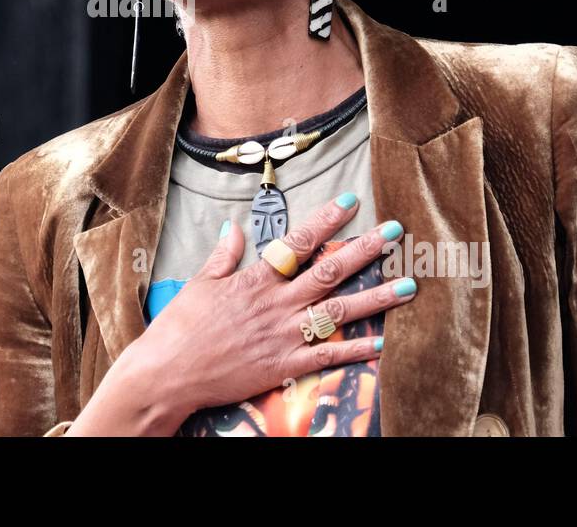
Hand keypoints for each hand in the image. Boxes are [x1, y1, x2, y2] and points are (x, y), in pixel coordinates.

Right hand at [131, 192, 414, 419]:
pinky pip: (328, 356)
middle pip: (329, 272)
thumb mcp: (199, 283)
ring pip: (338, 312)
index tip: (350, 202)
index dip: (325, 221)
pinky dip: (356, 350)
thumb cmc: (180, 327)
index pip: (297, 243)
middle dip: (364, 250)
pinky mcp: (284, 365)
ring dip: (376, 298)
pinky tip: (383, 342)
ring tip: (407, 285)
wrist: (169, 373)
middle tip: (394, 233)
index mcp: (255, 280)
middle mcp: (275, 304)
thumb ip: (223, 255)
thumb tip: (233, 227)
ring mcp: (283, 335)